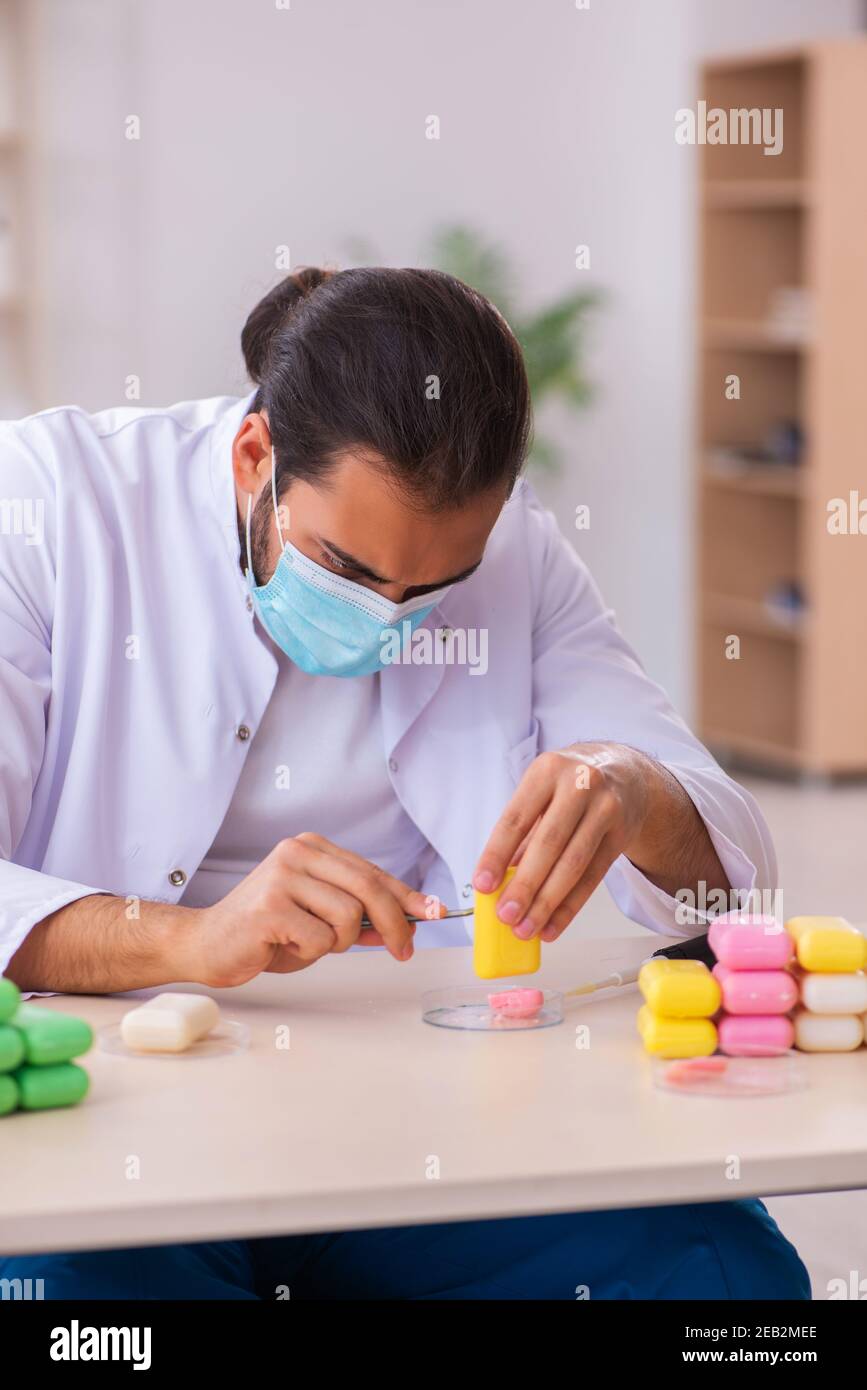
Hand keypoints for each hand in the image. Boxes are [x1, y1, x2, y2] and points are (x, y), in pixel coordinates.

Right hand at [188, 833, 442, 986]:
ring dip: (338, 943)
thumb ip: (358, 918)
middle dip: (395, 924)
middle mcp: (298, 852)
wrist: (206, 944)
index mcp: (311, 847)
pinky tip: (284, 946)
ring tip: (306, 943)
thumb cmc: (265, 933)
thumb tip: (408, 923)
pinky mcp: (270, 906)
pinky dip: (311, 953)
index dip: (407, 896)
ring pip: (348, 917)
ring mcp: (282, 876)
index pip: (372, 871)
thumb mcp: (319, 921)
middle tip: (402, 951)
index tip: (435, 911)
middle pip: (369, 888)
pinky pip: (320, 939)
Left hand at [473, 743, 652, 942]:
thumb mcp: (541, 791)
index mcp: (547, 771)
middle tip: (506, 915)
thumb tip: (496, 882)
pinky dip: (571, 906)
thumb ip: (520, 833)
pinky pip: (593, 877)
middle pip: (548, 844)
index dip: (497, 854)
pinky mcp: (622, 833)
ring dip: (547, 903)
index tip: (482, 885)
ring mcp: (605, 809)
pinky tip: (553, 926)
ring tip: (526, 928)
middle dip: (525, 885)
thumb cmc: (569, 784)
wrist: (624, 771)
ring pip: (574, 864)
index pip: (516, 819)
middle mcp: (579, 785)